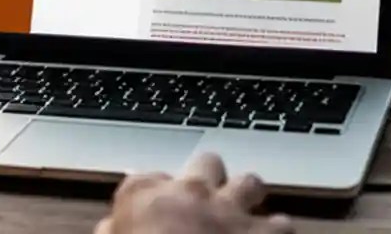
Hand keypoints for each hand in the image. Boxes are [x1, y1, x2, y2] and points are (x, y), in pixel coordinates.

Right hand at [96, 153, 293, 233]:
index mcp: (144, 195)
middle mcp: (189, 192)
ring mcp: (230, 209)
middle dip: (210, 177)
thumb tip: (108, 229)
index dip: (152, 192)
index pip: (143, 179)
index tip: (151, 205)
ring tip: (246, 214)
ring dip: (248, 198)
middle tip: (208, 195)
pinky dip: (278, 232)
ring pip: (249, 183)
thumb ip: (111, 232)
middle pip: (206, 163)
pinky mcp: (264, 233)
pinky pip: (282, 224)